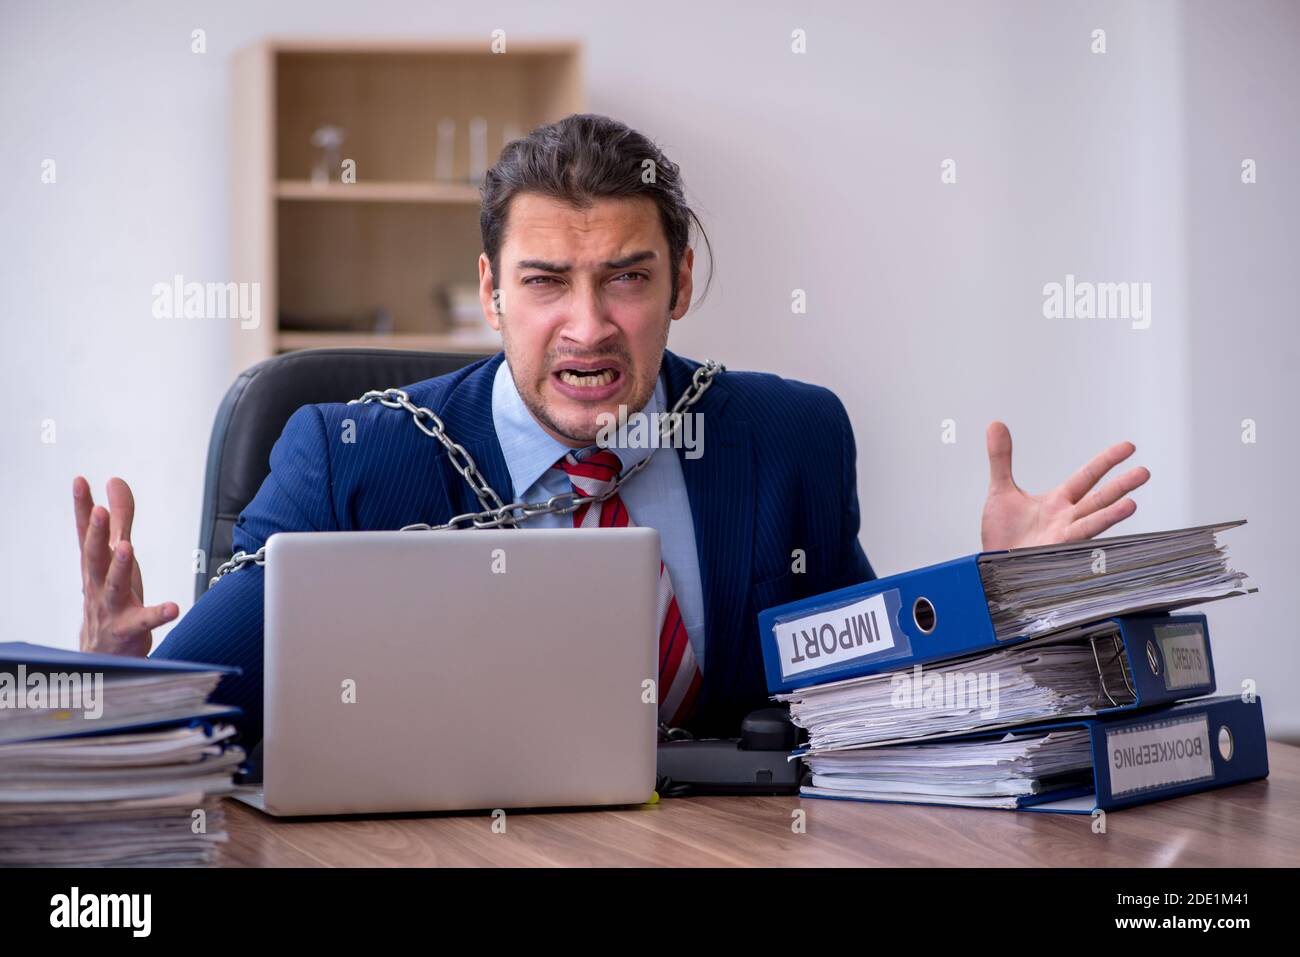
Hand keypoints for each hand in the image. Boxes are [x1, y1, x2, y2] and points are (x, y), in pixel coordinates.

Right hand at [74, 476, 177, 655]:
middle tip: (100, 511)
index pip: (86, 533)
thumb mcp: (116, 555)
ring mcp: (112, 607)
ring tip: (128, 548)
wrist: (103, 652)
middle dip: (97, 534)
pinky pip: (144, 622)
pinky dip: (157, 614)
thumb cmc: (111, 596)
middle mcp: (99, 584)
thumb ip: (120, 519)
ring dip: (120, 567)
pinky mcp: (130, 630)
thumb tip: (115, 481)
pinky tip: (173, 607)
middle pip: (95, 557)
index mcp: (96, 565)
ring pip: (113, 586)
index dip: (83, 507)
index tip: (80, 481)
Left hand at [980, 422, 1150, 550]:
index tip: (1128, 447)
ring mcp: (1062, 536)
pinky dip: (1083, 540)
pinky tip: (1095, 536)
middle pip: (1099, 498)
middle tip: (1145, 472)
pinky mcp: (1053, 552)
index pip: (1087, 476)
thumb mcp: (1000, 489)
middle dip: (1121, 486)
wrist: (989, 562)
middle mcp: (1066, 518)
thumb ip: (1000, 458)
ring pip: (1091, 523)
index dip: (1106, 461)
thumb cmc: (1001, 533)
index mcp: (1058, 501)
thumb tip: (995, 425)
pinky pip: (1071, 545)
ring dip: (1111, 515)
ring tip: (1132, 505)